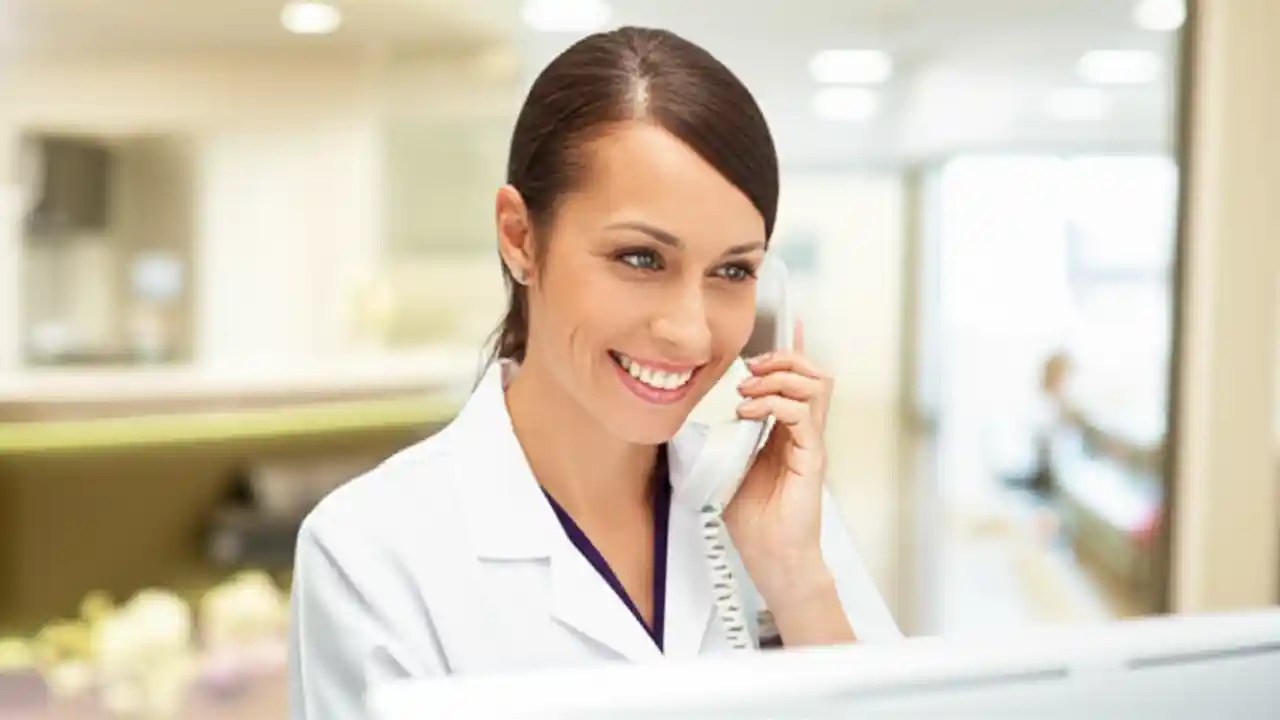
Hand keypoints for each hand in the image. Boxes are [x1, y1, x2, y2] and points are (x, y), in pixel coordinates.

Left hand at [723, 321, 834, 609]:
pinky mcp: (813, 459)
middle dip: (783, 359)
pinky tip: (750, 412)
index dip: (790, 350)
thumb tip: (696, 415)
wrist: (771, 557)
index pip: (798, 379)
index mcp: (788, 429)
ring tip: (748, 390)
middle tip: (750, 367)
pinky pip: (805, 416)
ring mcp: (812, 444)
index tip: (774, 329)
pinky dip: (777, 404)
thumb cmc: (752, 517)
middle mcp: (806, 432)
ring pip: (816, 386)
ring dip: (779, 378)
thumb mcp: (729, 465)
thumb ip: (724, 437)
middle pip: (814, 372)